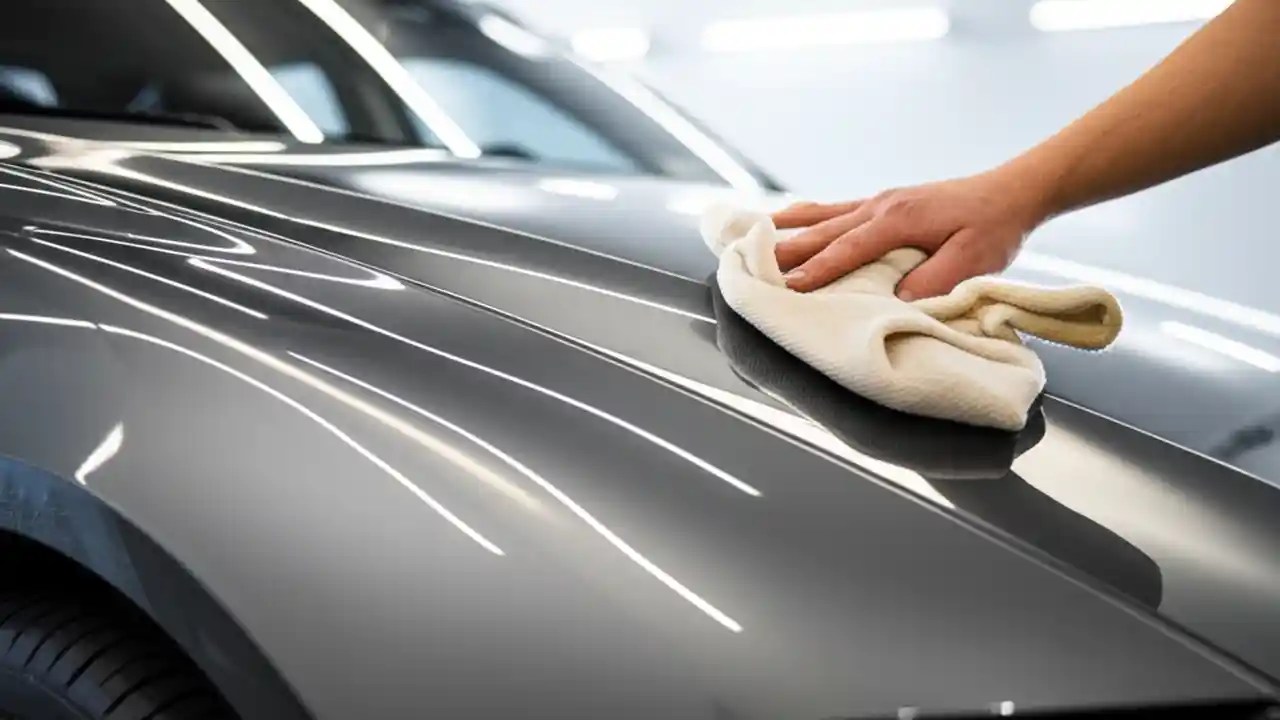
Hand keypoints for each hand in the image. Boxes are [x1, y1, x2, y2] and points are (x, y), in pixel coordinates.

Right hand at [771, 171, 1047, 298]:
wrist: (1012, 191)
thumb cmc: (994, 228)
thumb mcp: (972, 260)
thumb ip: (933, 280)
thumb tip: (896, 299)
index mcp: (898, 220)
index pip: (846, 249)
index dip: (815, 271)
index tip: (785, 288)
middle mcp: (881, 206)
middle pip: (823, 230)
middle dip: (784, 250)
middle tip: (748, 264)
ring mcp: (880, 201)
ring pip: (823, 216)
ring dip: (787, 228)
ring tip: (752, 235)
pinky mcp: (884, 203)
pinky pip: (835, 209)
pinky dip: (807, 216)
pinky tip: (789, 219)